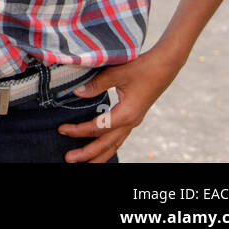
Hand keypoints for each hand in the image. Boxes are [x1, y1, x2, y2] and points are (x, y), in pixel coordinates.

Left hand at [58, 46, 185, 162]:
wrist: (165, 65)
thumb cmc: (142, 67)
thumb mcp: (117, 73)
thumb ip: (96, 84)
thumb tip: (77, 93)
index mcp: (126, 114)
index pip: (98, 128)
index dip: (79, 130)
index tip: (62, 130)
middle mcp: (131, 122)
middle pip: (106, 144)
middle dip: (87, 153)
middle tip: (68, 159)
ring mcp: (134, 121)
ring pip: (114, 144)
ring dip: (99, 155)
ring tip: (84, 164)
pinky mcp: (134, 116)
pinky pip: (119, 137)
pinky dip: (108, 146)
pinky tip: (100, 149)